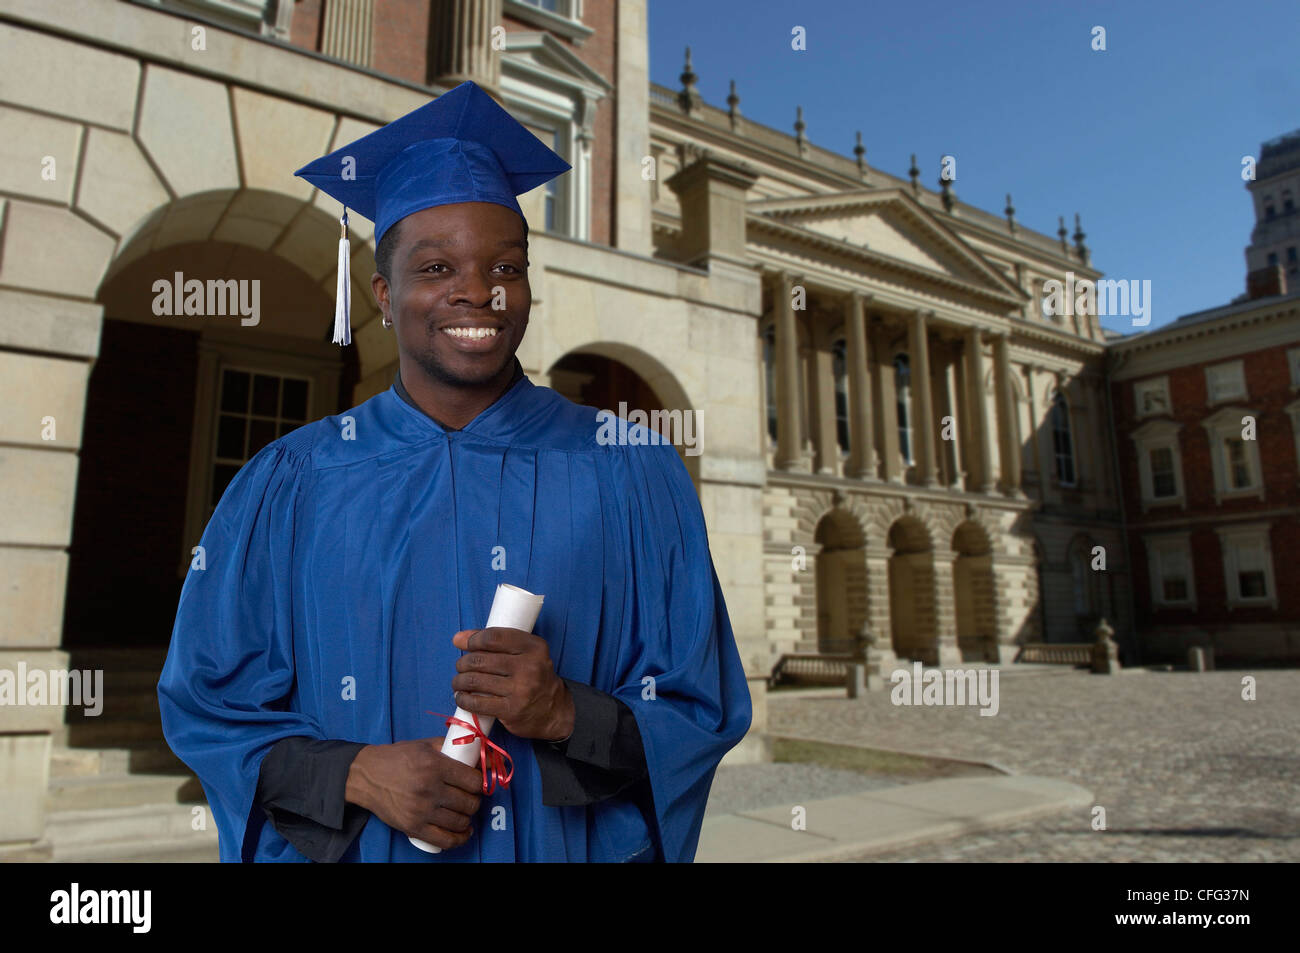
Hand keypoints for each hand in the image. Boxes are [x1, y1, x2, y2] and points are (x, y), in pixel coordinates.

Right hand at [345, 739, 482, 849]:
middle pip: (469, 802)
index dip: (480, 782)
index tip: (477, 782)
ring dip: (467, 817)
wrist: (366, 776)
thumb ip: (453, 747)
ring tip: (464, 811)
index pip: (473, 781)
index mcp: (434, 766)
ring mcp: (421, 811)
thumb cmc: (397, 758)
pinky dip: (459, 838)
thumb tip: (483, 757)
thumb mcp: (425, 745)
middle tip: (470, 796)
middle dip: (475, 800)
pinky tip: (463, 831)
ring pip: (460, 821)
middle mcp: (429, 789)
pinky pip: (445, 840)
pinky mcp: (412, 827)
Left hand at [450, 627, 574, 741]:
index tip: (463, 643)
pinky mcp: (511, 710)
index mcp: (534, 647)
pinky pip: (477, 703)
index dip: (473, 639)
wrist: (554, 711)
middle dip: (463, 662)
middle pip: (480, 659)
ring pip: (475, 681)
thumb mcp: (524, 653)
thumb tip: (458, 638)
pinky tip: (462, 697)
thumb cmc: (533, 677)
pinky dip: (463, 699)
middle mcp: (529, 667)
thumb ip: (495, 642)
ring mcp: (521, 690)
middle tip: (461, 667)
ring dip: (459, 681)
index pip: (494, 637)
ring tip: (458, 682)